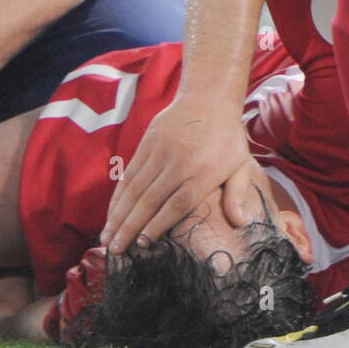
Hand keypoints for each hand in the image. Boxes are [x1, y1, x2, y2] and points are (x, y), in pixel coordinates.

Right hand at [101, 95, 257, 253]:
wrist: (208, 98)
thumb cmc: (227, 138)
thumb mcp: (241, 165)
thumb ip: (238, 194)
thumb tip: (240, 223)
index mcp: (203, 173)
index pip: (176, 205)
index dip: (157, 225)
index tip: (142, 244)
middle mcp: (179, 164)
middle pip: (150, 200)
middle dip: (129, 227)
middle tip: (114, 249)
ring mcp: (160, 152)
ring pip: (135, 188)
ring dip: (118, 214)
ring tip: (107, 236)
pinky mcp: (147, 143)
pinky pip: (130, 173)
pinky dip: (119, 195)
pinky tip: (111, 212)